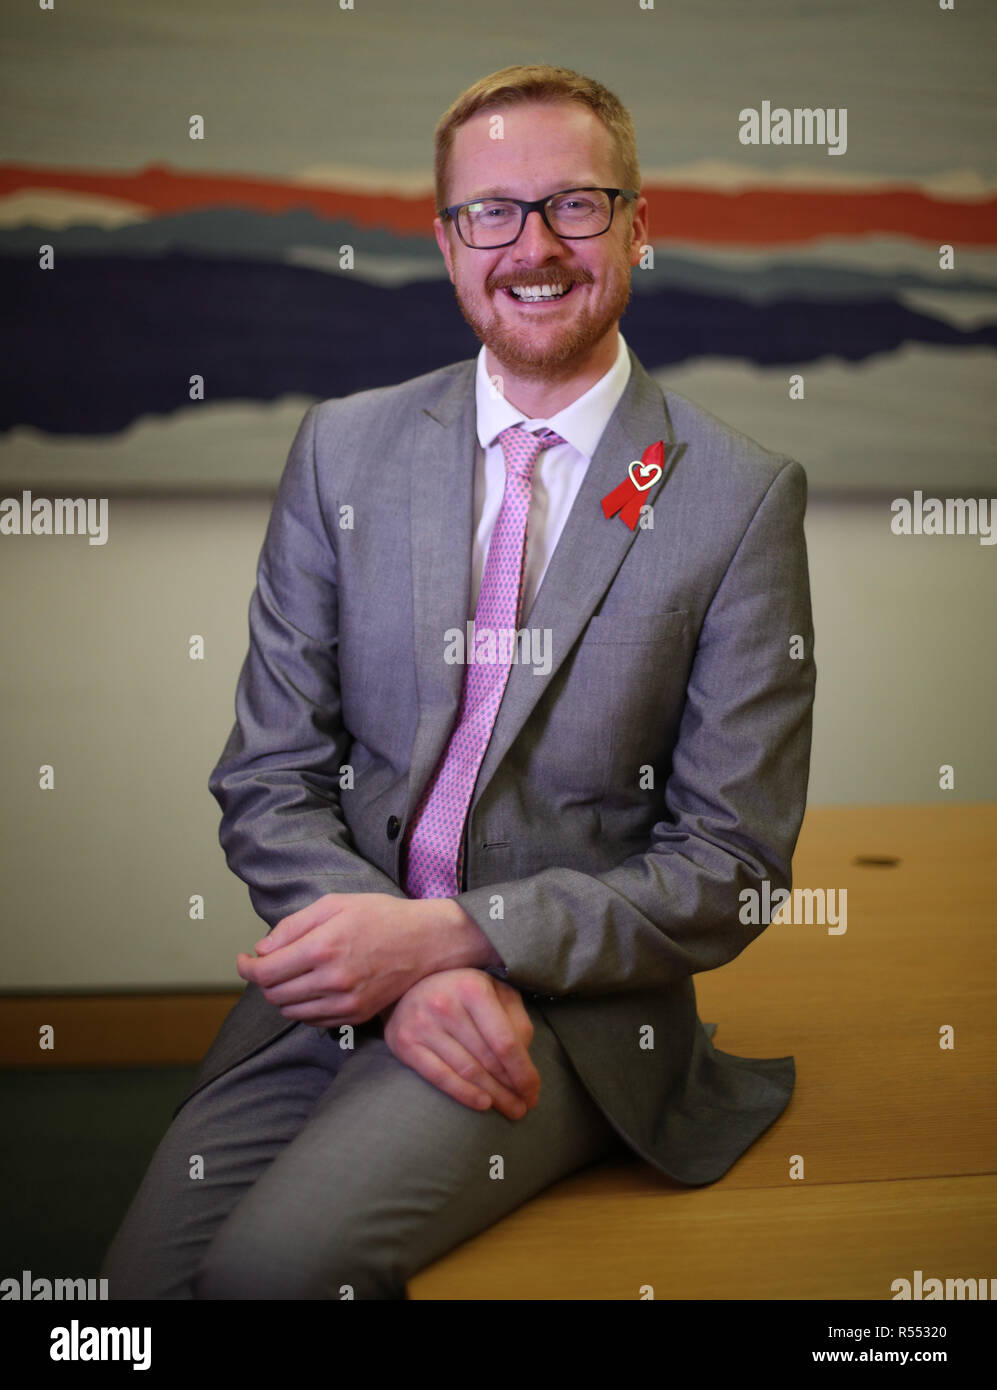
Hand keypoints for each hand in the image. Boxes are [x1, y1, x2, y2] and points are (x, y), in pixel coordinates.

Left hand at [237, 892, 428, 1027]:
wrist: (427, 941)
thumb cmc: (381, 916)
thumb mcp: (334, 904)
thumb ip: (292, 926)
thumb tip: (262, 950)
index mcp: (323, 948)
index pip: (265, 972)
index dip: (246, 968)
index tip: (244, 960)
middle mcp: (332, 980)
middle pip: (274, 995)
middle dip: (263, 980)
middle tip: (269, 964)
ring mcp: (345, 1002)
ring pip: (290, 1012)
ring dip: (282, 995)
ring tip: (292, 975)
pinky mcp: (356, 1015)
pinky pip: (313, 1021)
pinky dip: (303, 1008)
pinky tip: (312, 988)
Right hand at [382, 968, 540, 1120]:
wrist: (409, 984)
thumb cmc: (462, 991)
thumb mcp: (495, 991)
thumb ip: (516, 1019)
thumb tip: (525, 1060)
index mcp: (473, 988)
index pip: (505, 1041)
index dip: (523, 1072)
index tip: (533, 1092)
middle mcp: (445, 1004)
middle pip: (487, 1060)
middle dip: (510, 1088)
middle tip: (524, 1107)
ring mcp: (423, 1024)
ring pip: (467, 1071)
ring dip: (493, 1097)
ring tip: (510, 1110)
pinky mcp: (405, 1042)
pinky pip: (440, 1076)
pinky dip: (464, 1094)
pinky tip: (483, 1104)